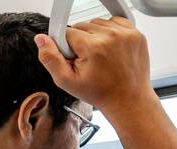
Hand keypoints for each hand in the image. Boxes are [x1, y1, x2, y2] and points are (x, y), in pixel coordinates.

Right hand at [35, 16, 151, 114]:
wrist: (127, 98)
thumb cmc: (99, 92)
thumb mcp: (67, 81)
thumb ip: (50, 59)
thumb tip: (41, 39)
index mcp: (93, 46)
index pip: (67, 32)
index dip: (66, 48)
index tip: (74, 60)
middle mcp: (111, 35)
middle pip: (82, 25)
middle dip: (80, 42)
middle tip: (86, 61)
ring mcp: (126, 33)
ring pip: (97, 23)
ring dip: (94, 36)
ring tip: (99, 56)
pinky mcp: (135, 32)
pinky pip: (115, 22)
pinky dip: (109, 32)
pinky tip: (109, 49)